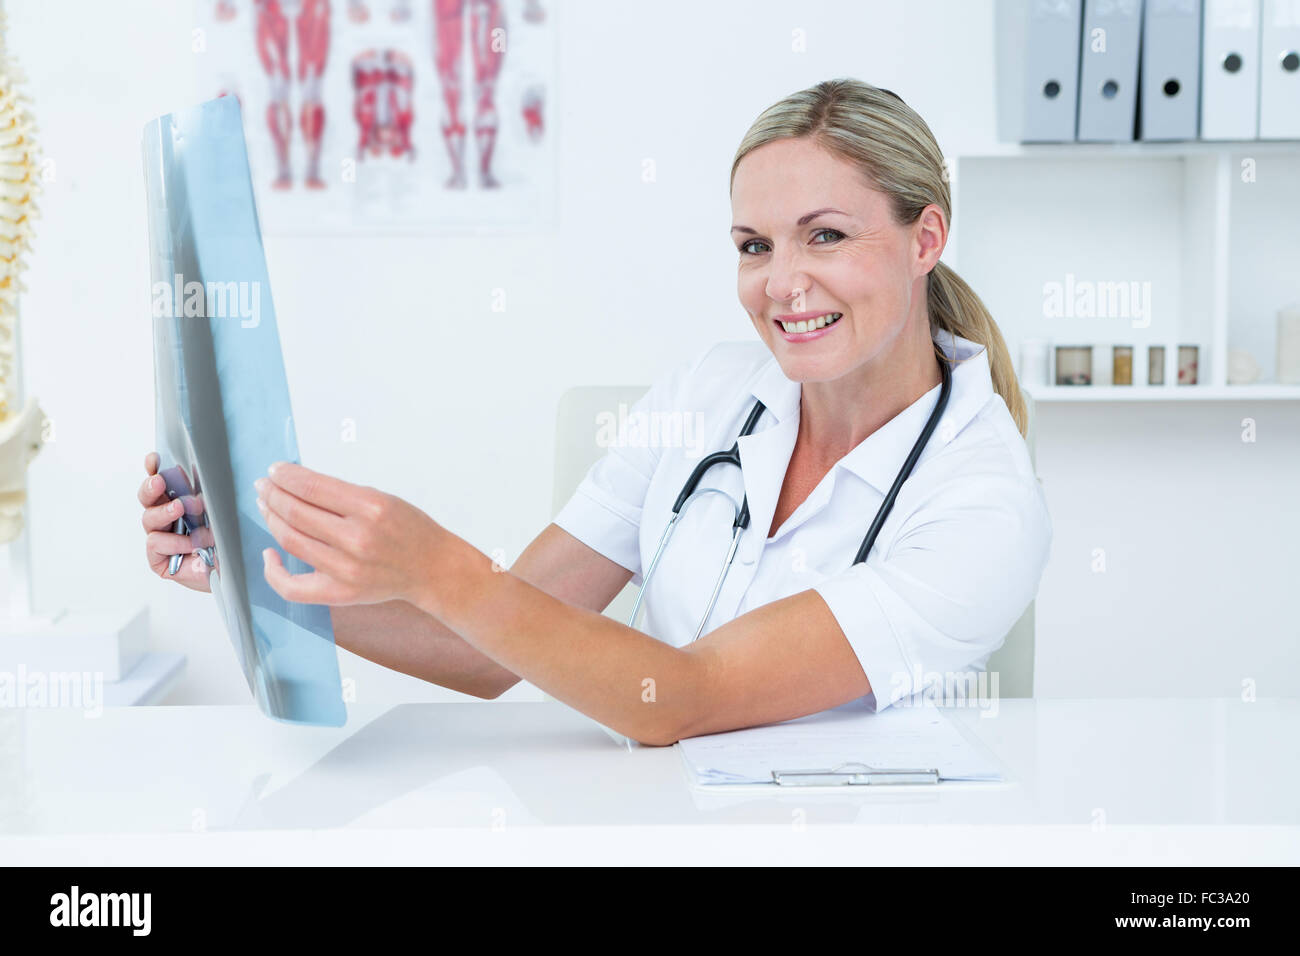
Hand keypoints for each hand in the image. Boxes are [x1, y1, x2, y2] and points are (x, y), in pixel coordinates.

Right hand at [140, 452, 214, 592]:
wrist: (234, 573)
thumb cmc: (227, 542)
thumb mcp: (222, 515)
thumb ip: (209, 498)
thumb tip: (205, 477)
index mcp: (178, 501)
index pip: (161, 481)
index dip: (154, 468)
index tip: (155, 459)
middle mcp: (166, 518)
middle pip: (147, 497)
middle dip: (151, 487)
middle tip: (160, 481)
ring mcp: (160, 538)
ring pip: (149, 518)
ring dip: (165, 512)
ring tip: (181, 509)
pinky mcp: (158, 559)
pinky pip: (155, 543)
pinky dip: (173, 541)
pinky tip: (191, 543)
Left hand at [257, 462, 443, 606]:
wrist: (431, 568)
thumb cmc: (409, 530)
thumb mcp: (383, 498)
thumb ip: (341, 494)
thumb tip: (296, 483)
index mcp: (371, 507)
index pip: (311, 487)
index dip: (286, 476)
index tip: (275, 470)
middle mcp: (357, 539)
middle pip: (296, 512)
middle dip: (273, 494)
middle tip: (264, 485)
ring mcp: (347, 569)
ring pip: (291, 541)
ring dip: (271, 520)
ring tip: (266, 507)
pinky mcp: (340, 593)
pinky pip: (293, 586)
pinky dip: (273, 571)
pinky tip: (268, 553)